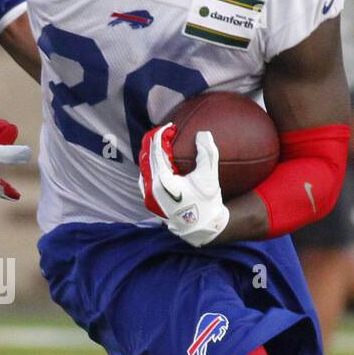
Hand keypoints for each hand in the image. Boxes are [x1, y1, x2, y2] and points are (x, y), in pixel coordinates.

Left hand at [138, 123, 229, 247]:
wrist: (201, 228)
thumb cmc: (206, 202)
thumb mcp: (209, 176)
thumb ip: (207, 152)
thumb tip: (202, 133)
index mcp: (162, 182)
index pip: (155, 151)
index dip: (161, 135)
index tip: (170, 127)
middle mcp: (150, 190)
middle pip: (146, 158)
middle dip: (154, 142)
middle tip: (165, 132)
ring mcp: (148, 197)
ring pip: (143, 169)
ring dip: (151, 155)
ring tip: (161, 145)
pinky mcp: (150, 203)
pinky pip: (145, 180)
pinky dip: (150, 168)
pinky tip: (159, 163)